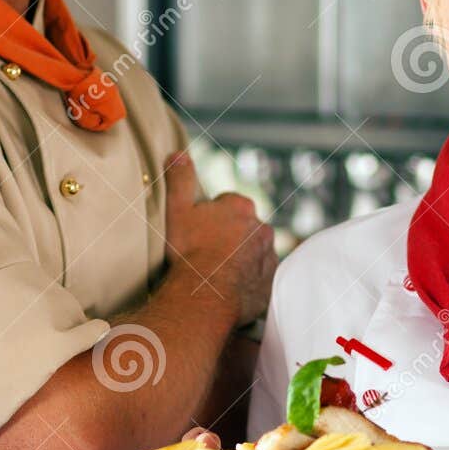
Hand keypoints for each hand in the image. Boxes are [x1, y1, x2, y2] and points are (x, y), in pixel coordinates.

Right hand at [163, 152, 277, 325]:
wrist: (206, 295)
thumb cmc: (190, 251)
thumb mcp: (178, 210)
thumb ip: (180, 180)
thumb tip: (178, 154)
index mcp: (241, 207)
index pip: (227, 203)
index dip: (211, 216)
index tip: (199, 231)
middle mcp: (261, 228)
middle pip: (244, 228)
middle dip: (230, 236)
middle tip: (207, 253)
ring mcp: (269, 257)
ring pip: (254, 253)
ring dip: (241, 259)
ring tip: (217, 273)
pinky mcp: (270, 284)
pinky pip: (259, 279)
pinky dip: (248, 281)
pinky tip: (229, 289)